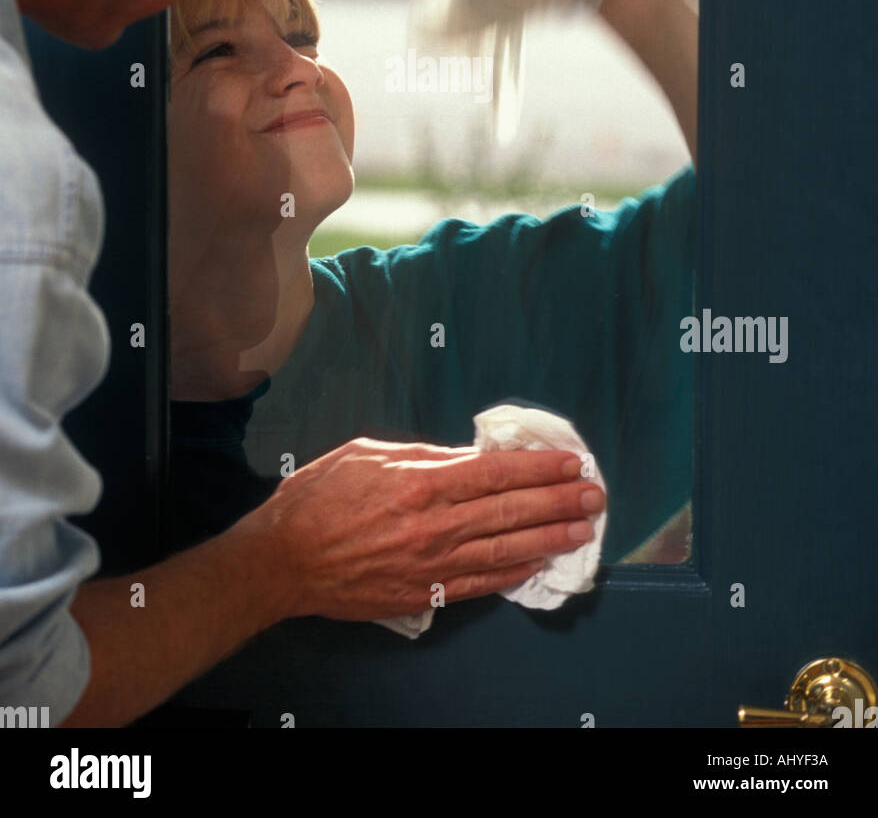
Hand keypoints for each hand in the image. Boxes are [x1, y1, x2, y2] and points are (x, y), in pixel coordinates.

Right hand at [251, 437, 606, 623]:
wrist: (283, 561)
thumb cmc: (317, 497)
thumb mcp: (367, 454)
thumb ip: (422, 456)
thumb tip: (465, 458)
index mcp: (421, 482)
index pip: (495, 472)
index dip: (538, 468)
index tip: (568, 462)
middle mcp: (435, 525)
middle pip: (510, 510)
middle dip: (558, 501)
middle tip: (594, 494)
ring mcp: (431, 564)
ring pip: (505, 548)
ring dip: (549, 537)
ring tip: (583, 529)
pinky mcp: (423, 593)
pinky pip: (480, 583)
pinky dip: (513, 572)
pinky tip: (539, 563)